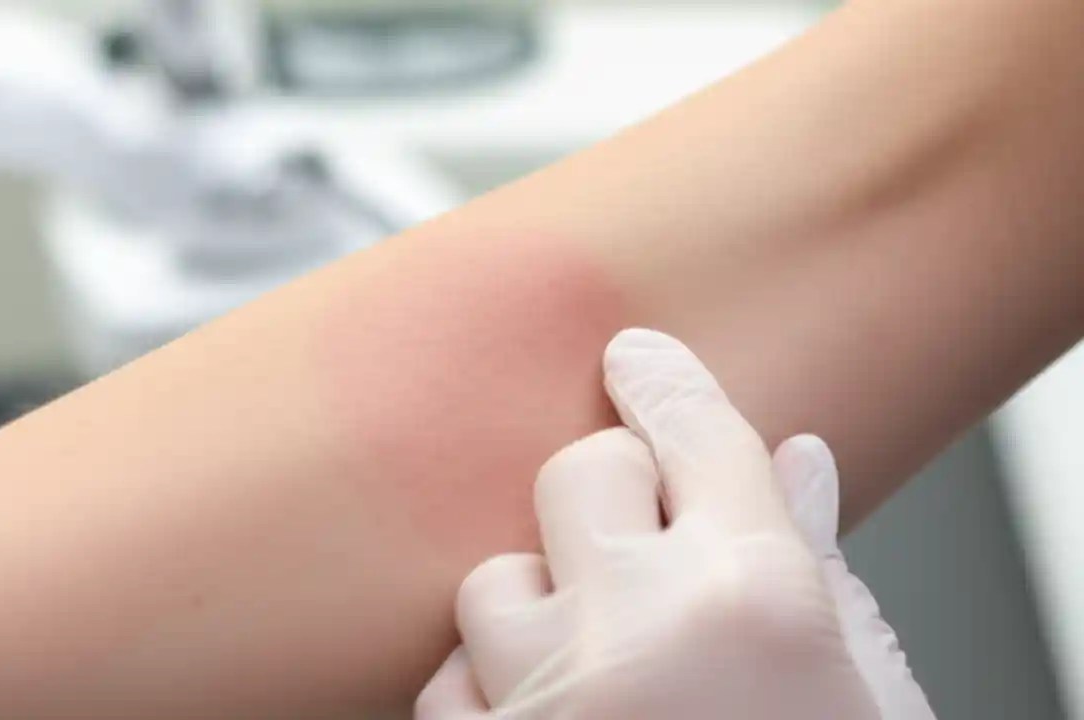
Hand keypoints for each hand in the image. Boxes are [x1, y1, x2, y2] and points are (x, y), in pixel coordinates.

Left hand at [416, 329, 933, 718]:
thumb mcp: (863, 701)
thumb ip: (822, 573)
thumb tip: (795, 462)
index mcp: (757, 601)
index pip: (697, 433)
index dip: (664, 380)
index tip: (633, 356)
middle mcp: (639, 633)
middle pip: (580, 472)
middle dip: (610, 488)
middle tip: (637, 532)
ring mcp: (546, 705)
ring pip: (493, 579)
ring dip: (540, 605)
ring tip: (598, 665)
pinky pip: (448, 682)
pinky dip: (489, 692)